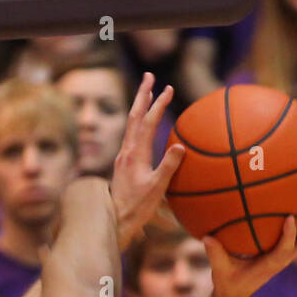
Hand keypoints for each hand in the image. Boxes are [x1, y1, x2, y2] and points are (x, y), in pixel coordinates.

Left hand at [111, 73, 184, 246]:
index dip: (158, 104)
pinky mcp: (123, 163)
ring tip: (147, 91)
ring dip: (139, 105)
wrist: (116, 220)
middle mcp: (126, 151)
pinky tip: (142, 121)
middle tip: (149, 75)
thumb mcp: (157, 188)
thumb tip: (180, 145)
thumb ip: (168, 166)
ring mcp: (123, 156)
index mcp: (135, 155)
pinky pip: (131, 134)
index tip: (168, 88)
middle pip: (134, 116)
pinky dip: (138, 121)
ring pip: (131, 124)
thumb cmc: (138, 207)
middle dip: (143, 94)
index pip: (147, 123)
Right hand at [203, 199, 296, 296]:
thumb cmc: (229, 281)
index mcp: (271, 264)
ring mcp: (287, 255)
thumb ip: (215, 254)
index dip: (288, 235)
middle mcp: (283, 259)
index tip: (289, 217)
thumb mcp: (220, 270)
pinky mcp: (286, 250)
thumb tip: (205, 237)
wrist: (237, 293)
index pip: (284, 250)